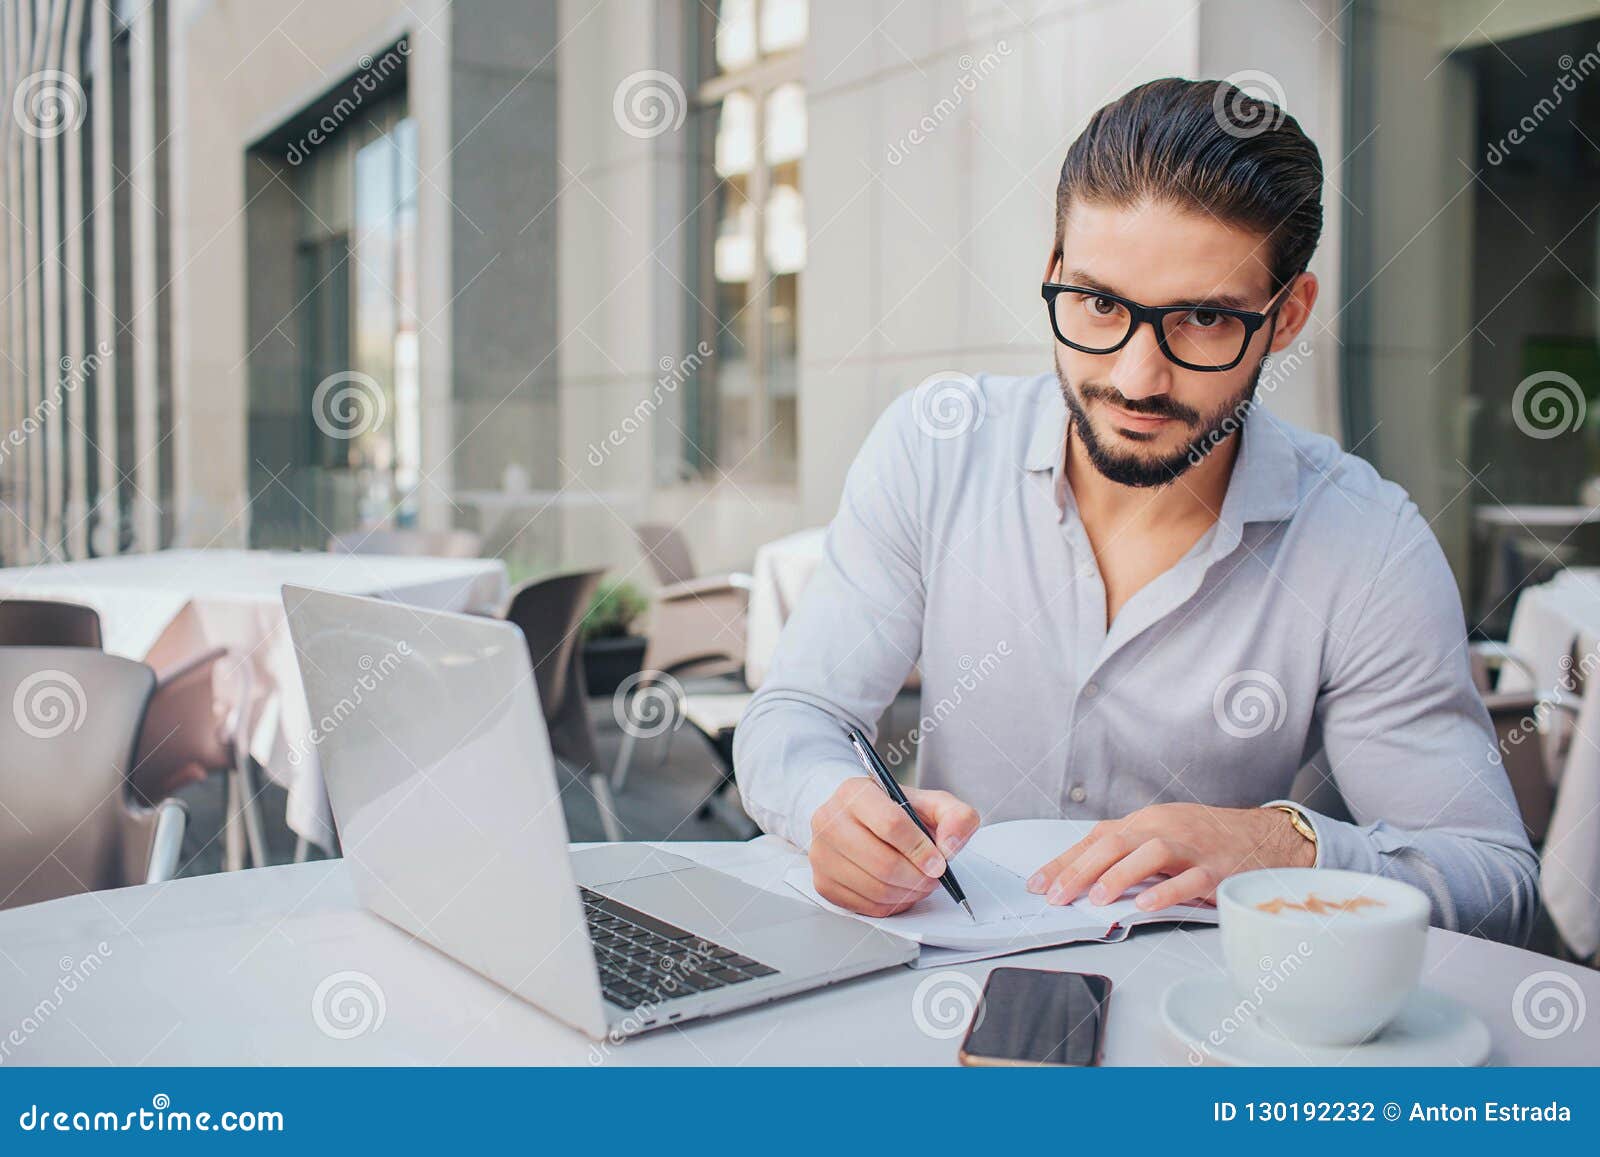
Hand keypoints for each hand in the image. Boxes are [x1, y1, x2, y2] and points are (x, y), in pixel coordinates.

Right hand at [809, 778, 980, 916]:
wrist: (861, 822)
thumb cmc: (896, 813)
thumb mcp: (931, 804)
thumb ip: (955, 816)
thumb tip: (951, 845)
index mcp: (854, 792)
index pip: (891, 824)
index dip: (921, 849)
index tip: (939, 863)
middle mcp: (829, 819)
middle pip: (882, 862)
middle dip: (917, 877)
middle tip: (933, 878)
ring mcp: (821, 853)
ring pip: (874, 888)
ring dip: (907, 893)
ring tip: (919, 883)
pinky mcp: (822, 882)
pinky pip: (864, 906)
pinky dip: (890, 905)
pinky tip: (899, 891)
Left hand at [1026, 803, 1315, 911]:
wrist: (1266, 835)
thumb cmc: (1207, 838)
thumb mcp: (1162, 834)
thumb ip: (1128, 852)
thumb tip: (1083, 878)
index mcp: (1145, 821)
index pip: (1096, 839)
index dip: (1064, 861)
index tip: (1037, 884)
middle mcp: (1164, 828)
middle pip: (1114, 843)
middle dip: (1079, 870)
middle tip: (1055, 896)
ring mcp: (1192, 847)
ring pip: (1150, 854)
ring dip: (1119, 875)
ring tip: (1096, 898)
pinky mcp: (1218, 869)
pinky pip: (1191, 880)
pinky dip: (1168, 892)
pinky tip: (1148, 907)